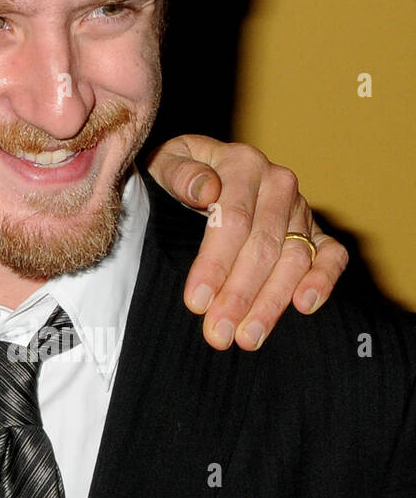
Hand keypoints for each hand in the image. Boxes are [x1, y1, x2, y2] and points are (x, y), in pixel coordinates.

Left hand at [145, 135, 347, 351]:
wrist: (202, 166)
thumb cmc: (178, 170)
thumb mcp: (166, 160)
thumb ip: (179, 172)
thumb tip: (205, 189)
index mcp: (242, 164)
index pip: (233, 221)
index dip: (215, 264)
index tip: (196, 302)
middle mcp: (277, 185)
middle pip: (263, 247)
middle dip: (239, 295)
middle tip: (218, 333)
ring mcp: (300, 209)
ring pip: (293, 259)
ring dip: (272, 302)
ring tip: (248, 336)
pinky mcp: (316, 231)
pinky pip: (331, 255)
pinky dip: (323, 280)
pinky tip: (304, 306)